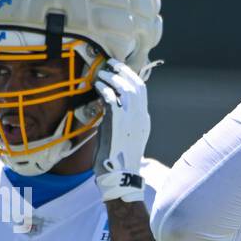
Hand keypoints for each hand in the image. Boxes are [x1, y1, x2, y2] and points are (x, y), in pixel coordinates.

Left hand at [94, 60, 150, 202]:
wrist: (119, 177)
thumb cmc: (118, 159)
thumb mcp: (124, 136)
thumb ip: (121, 120)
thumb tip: (108, 103)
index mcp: (144, 120)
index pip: (142, 91)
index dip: (131, 76)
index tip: (119, 69)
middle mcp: (141, 118)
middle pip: (136, 85)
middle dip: (122, 71)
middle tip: (110, 64)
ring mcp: (131, 120)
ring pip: (125, 89)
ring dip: (111, 78)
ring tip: (100, 73)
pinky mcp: (118, 124)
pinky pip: (112, 99)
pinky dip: (104, 89)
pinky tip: (97, 86)